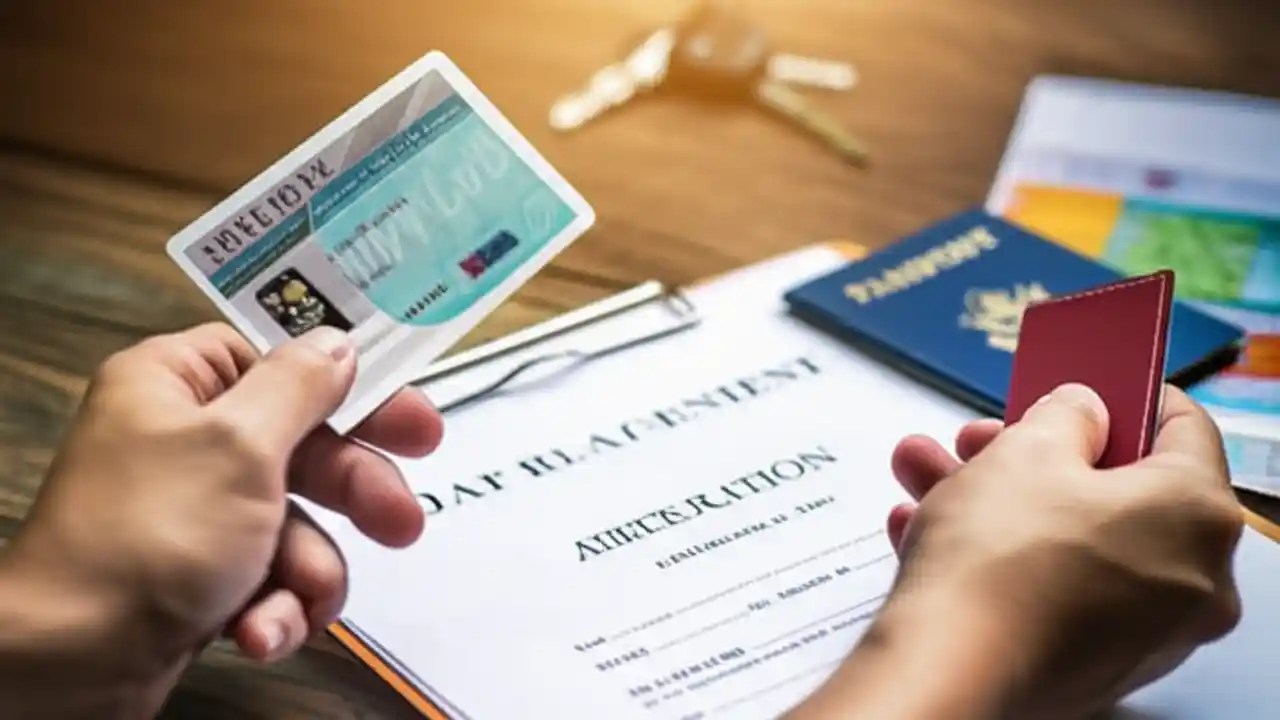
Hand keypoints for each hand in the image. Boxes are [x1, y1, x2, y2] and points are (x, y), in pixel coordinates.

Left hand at [1, 323, 441, 716]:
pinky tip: (260, 629)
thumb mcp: (240, 447)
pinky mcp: (201, 573)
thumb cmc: (146, 539)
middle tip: (399, 521)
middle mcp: (183, 439)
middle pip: (303, 445)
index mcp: (176, 383)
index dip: (349, 384)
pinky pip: (269, 574)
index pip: (279, 357)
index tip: (408, 413)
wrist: (72, 665)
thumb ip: (301, 387)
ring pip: (296, 521)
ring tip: (301, 599)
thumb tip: (339, 343)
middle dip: (350, 496)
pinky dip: (275, 605)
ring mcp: (194, 510)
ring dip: (308, 568)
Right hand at [789, 384, 1241, 719]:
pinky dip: (998, 555)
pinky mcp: (1091, 663)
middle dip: (1029, 451)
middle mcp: (1190, 580)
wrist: (949, 671)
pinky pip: (1049, 588)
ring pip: (1068, 539)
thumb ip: (1065, 414)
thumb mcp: (1027, 449)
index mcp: (1197, 514)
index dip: (1125, 392)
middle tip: (981, 434)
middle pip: (1112, 488)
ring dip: (994, 498)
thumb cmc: (999, 560)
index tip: (1085, 382)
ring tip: (924, 474)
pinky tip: (924, 529)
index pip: (1182, 426)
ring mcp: (1143, 631)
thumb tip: (1082, 412)